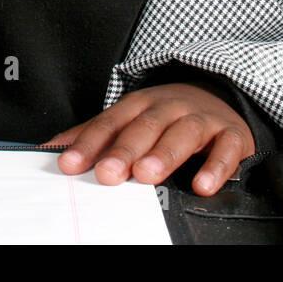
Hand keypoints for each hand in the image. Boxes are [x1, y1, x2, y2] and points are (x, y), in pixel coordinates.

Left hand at [45, 83, 254, 196]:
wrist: (218, 96)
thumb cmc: (165, 116)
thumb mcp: (129, 119)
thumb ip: (94, 135)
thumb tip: (51, 150)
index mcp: (139, 105)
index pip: (110, 122)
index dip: (89, 143)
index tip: (70, 164)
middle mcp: (168, 107)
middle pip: (144, 127)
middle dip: (124, 150)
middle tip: (108, 173)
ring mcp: (201, 118)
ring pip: (183, 133)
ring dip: (164, 154)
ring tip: (147, 174)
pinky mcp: (231, 134)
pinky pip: (226, 148)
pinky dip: (216, 166)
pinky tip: (203, 185)